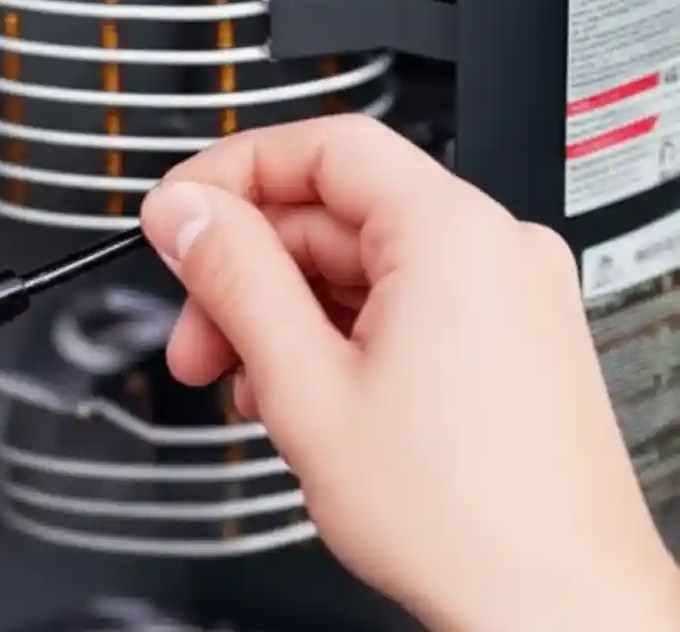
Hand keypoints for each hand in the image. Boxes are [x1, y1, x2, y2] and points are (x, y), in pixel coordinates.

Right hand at [140, 116, 679, 630]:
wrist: (554, 607)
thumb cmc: (461, 517)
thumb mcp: (305, 385)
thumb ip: (233, 279)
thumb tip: (184, 211)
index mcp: (451, 235)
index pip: (323, 148)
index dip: (233, 173)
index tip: (179, 214)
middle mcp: (494, 250)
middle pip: (334, 216)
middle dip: (248, 273)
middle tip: (197, 333)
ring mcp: (509, 297)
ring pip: (363, 269)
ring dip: (286, 317)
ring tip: (248, 385)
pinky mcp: (509, 341)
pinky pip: (403, 307)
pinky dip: (338, 340)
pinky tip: (301, 396)